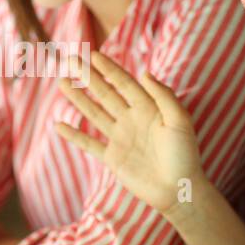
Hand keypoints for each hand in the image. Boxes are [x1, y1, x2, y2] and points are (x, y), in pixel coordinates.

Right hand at [53, 51, 203, 217]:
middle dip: (88, 77)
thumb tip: (144, 73)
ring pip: (94, 113)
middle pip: (105, 93)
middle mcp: (131, 119)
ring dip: (78, 98)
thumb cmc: (185, 155)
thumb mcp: (180, 121)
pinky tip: (60, 125)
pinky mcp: (112, 158)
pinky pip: (89, 144)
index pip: (125, 83)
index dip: (109, 69)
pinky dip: (74, 135)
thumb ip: (164, 96)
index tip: (94, 54)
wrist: (179, 189)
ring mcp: (120, 138)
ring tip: (62, 82)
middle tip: (72, 60)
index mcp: (148, 108)